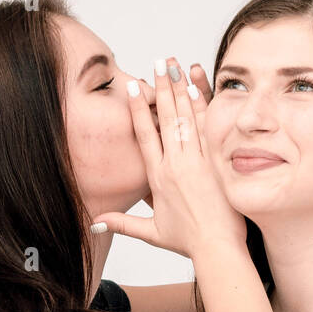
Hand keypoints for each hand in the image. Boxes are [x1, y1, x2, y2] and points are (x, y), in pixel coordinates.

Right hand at [93, 56, 243, 255]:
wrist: (217, 248)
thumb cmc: (188, 241)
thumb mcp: (152, 232)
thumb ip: (123, 224)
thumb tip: (95, 223)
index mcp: (158, 178)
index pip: (144, 136)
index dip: (137, 110)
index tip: (133, 88)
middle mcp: (176, 166)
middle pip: (165, 119)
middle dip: (160, 88)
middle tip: (157, 63)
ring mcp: (197, 162)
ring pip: (186, 119)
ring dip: (181, 89)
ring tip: (176, 66)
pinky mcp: (216, 163)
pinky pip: (208, 129)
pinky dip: (204, 106)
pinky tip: (200, 87)